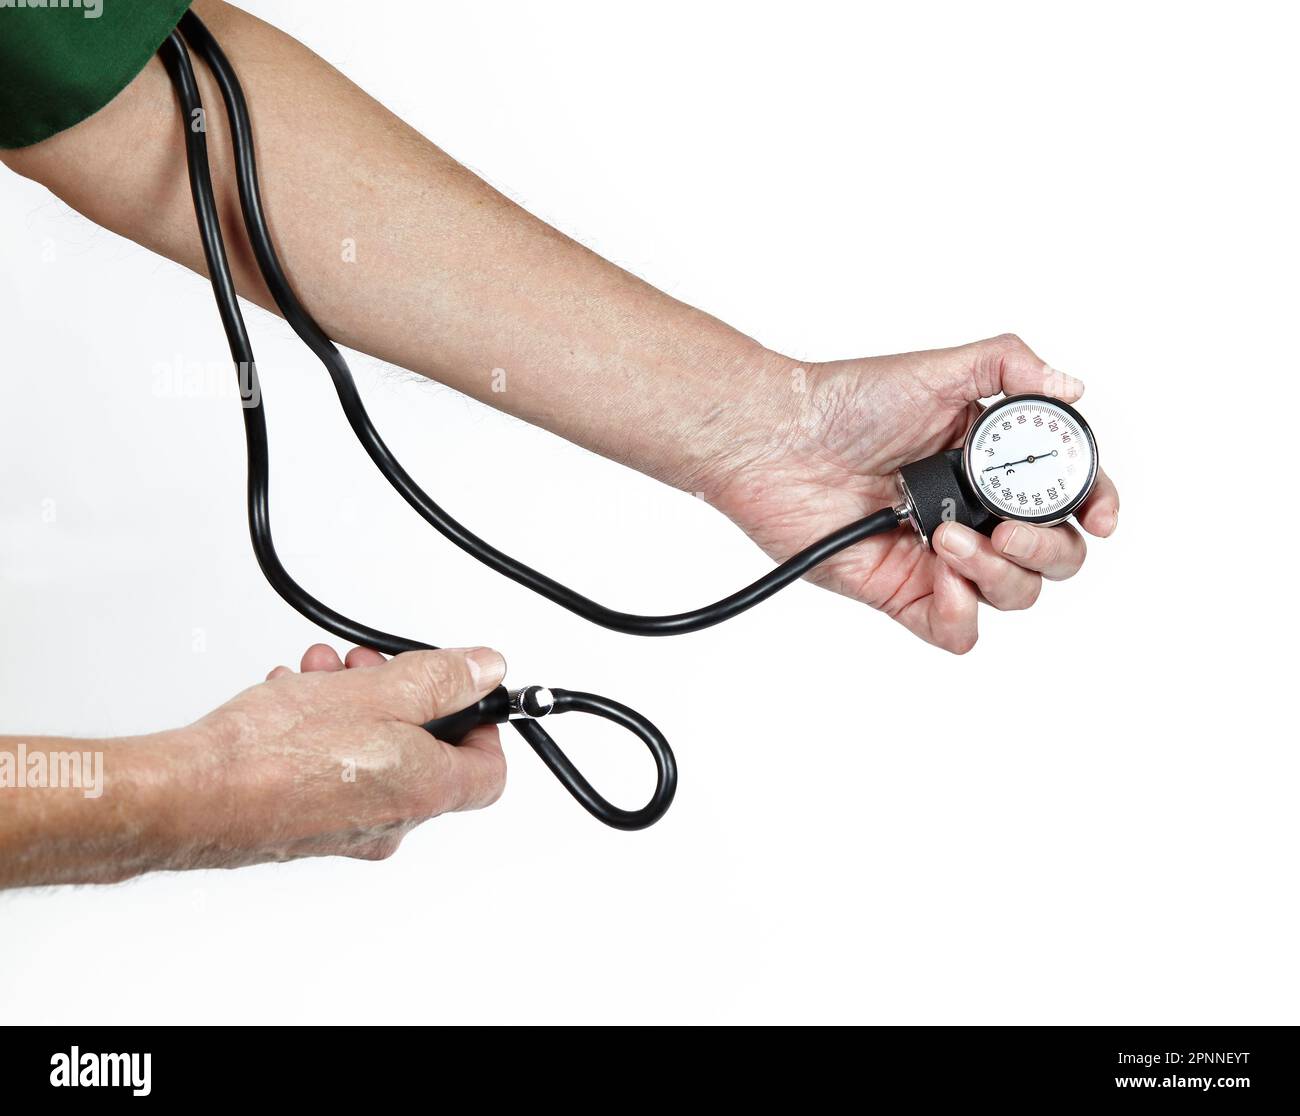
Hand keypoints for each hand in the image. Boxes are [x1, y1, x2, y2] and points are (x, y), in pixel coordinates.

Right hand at [176, 644, 507, 867]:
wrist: (190, 795)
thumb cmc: (275, 753)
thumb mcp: (379, 690)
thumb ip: (442, 679)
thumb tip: (485, 671)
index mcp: (424, 792)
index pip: (489, 772)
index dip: (484, 726)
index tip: (463, 693)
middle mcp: (392, 821)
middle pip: (426, 754)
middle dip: (402, 696)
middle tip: (373, 668)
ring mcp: (346, 830)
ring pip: (373, 755)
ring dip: (355, 703)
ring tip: (322, 674)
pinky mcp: (305, 827)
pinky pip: (333, 773)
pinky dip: (321, 731)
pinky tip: (292, 699)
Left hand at [702, 334, 1119, 652]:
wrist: (776, 440)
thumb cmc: (846, 402)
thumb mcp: (937, 369)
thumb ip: (1009, 366)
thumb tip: (1073, 388)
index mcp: (991, 463)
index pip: (1067, 497)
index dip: (1095, 508)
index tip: (1099, 516)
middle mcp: (973, 512)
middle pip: (1053, 556)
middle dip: (1046, 549)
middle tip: (1005, 530)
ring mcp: (939, 556)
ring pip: (1013, 595)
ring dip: (997, 574)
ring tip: (945, 538)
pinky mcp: (901, 590)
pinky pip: (955, 630)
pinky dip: (962, 616)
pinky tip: (942, 579)